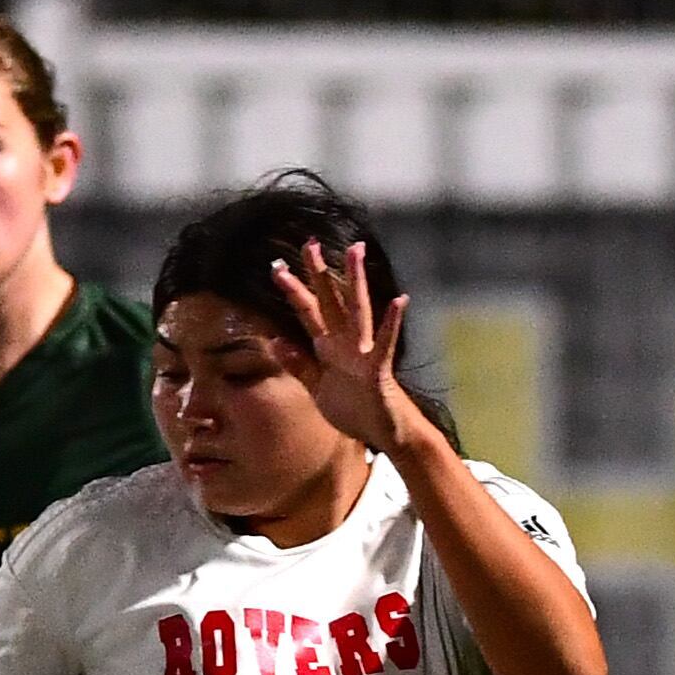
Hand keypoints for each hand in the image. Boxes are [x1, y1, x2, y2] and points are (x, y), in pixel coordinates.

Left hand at [270, 240, 422, 456]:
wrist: (380, 431)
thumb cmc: (352, 408)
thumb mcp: (317, 387)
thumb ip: (299, 364)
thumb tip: (276, 340)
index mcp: (329, 347)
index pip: (308, 313)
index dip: (293, 291)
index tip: (277, 268)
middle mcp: (346, 343)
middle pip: (330, 302)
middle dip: (319, 274)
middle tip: (309, 243)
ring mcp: (363, 353)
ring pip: (358, 311)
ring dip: (356, 282)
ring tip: (354, 251)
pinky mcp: (378, 370)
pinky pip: (385, 345)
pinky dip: (391, 324)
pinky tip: (399, 301)